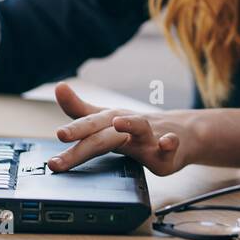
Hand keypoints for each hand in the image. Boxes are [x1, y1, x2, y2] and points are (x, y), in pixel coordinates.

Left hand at [47, 83, 196, 176]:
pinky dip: (169, 143)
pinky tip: (166, 142)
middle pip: (104, 131)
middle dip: (83, 134)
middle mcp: (127, 127)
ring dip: (130, 123)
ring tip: (118, 123)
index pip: (88, 124)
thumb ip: (80, 110)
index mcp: (110, 122)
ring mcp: (148, 137)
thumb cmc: (137, 129)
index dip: (74, 128)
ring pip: (141, 128)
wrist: (180, 133)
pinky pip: (169, 148)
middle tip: (63, 136)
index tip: (59, 134)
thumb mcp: (106, 121)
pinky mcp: (167, 152)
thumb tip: (58, 87)